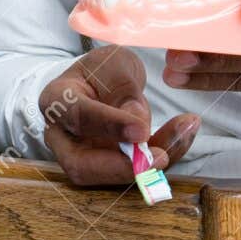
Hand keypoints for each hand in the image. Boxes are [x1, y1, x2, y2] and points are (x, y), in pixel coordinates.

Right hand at [39, 45, 199, 186]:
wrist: (102, 82)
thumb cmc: (101, 71)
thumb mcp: (113, 65)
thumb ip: (122, 91)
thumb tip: (137, 124)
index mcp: (57, 101)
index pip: (79, 117)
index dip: (110, 127)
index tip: (141, 130)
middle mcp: (63, 136)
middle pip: (81, 165)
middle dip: (122, 168)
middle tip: (160, 158)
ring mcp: (83, 156)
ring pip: (110, 174)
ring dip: (150, 163)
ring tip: (183, 133)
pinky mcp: (107, 167)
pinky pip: (133, 170)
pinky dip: (162, 155)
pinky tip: (183, 134)